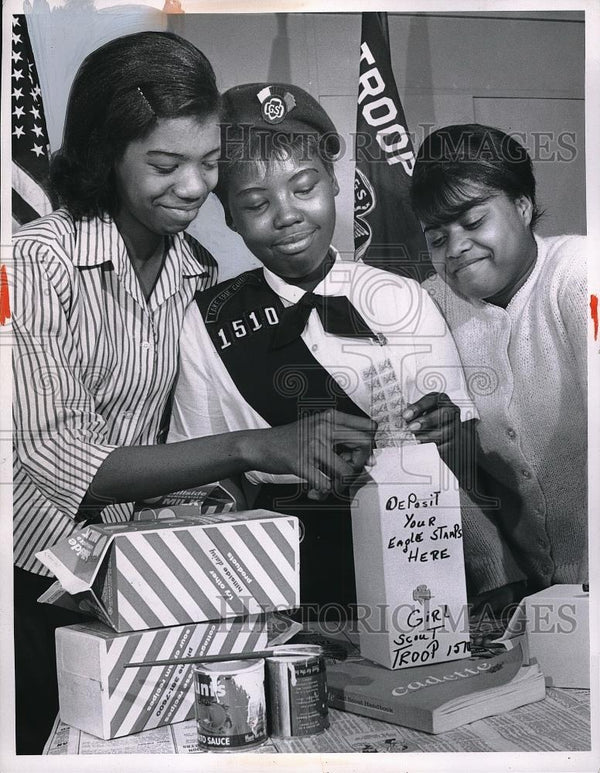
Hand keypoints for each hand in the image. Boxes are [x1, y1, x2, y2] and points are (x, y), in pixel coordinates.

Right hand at [249, 410, 376, 495]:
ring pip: (347, 471)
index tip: (360, 455)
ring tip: (329, 485)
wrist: (260, 445)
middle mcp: (324, 427)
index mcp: (331, 417)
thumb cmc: (290, 439)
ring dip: (341, 484)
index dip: (370, 445)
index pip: (369, 427)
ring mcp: (313, 445)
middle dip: (359, 464)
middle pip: (364, 445)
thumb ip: (342, 439)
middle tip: (346, 470)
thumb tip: (371, 459)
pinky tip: (314, 491)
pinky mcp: (301, 462)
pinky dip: (323, 493)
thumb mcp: (317, 428)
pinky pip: (326, 484)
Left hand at [402, 393, 474, 480]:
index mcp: (441, 399)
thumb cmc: (433, 422)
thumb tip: (401, 418)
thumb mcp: (424, 414)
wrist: (451, 438)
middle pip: (443, 413)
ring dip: (428, 436)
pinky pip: (446, 444)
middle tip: (411, 428)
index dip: (418, 407)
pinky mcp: (457, 441)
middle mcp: (451, 410)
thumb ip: (415, 414)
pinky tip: (424, 446)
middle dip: (426, 420)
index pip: (431, 400)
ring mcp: (456, 425)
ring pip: (445, 430)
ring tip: (416, 439)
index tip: (406, 416)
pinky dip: (433, 445)